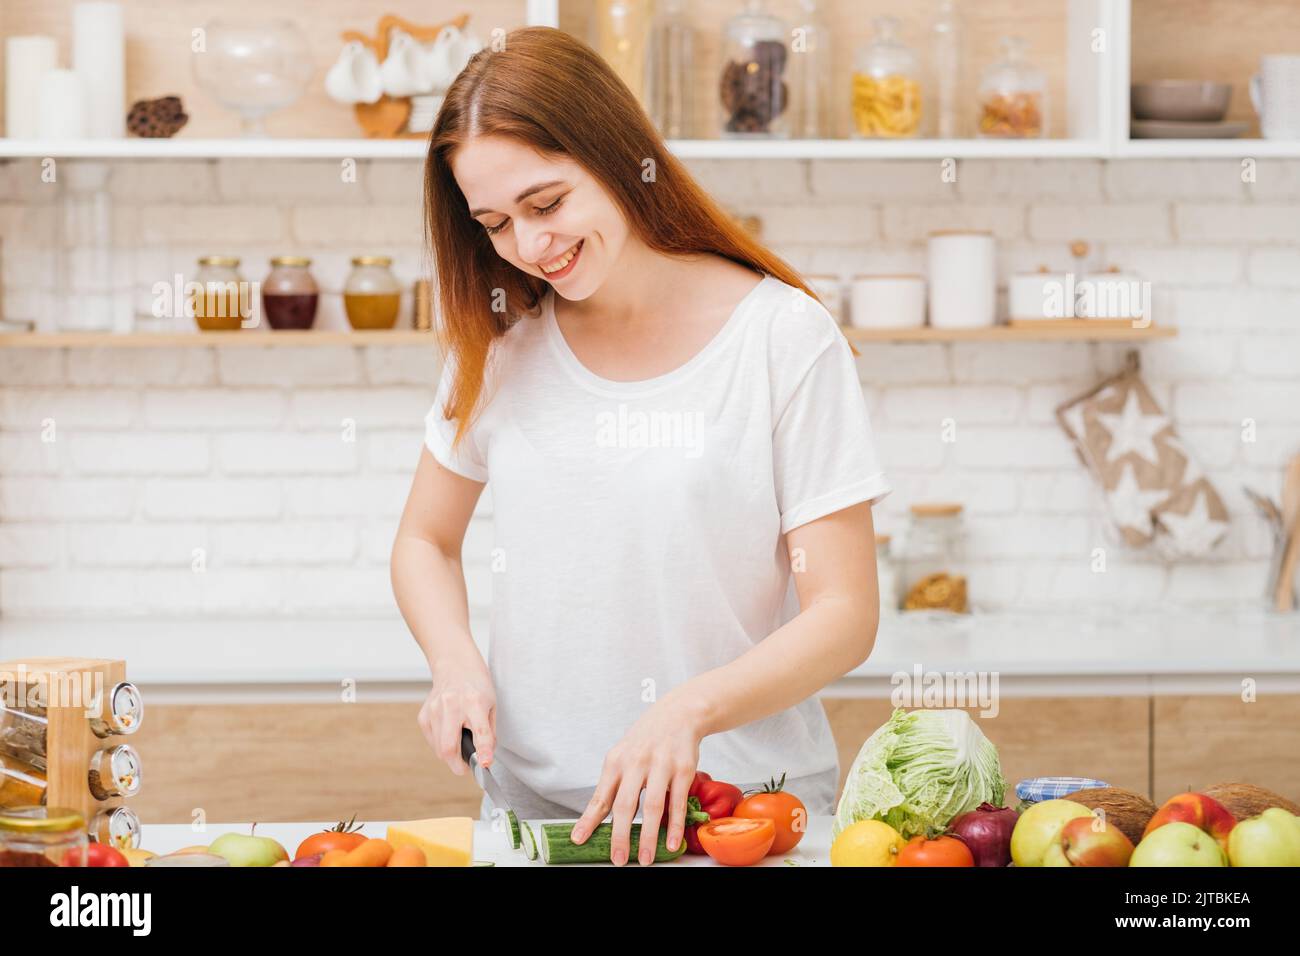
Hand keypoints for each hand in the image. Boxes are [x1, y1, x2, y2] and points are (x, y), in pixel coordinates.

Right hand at [416, 648, 496, 774]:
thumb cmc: (477, 686)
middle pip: (448, 747)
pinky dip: (441, 745)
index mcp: (474, 702)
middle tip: (466, 767)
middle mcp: (452, 705)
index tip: (484, 764)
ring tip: (460, 743)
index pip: (480, 731)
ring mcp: (434, 710)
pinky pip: (432, 741)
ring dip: (450, 755)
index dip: (482, 750)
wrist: (455, 666)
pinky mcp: (423, 715)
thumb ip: (489, 733)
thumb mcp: (492, 705)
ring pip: (438, 749)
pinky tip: (449, 733)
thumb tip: (484, 759)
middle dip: (457, 765)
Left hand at [570, 692, 704, 865]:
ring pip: (652, 807)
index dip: (588, 820)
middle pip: (625, 805)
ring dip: (649, 836)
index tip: (578, 839)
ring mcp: (661, 766)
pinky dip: (674, 826)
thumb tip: (598, 817)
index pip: (600, 796)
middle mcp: (636, 763)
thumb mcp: (623, 756)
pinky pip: (677, 802)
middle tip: (618, 859)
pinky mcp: (683, 769)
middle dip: (620, 836)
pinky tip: (671, 842)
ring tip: (645, 858)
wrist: (678, 715)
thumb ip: (613, 785)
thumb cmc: (646, 740)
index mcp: (616, 761)